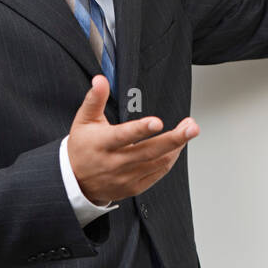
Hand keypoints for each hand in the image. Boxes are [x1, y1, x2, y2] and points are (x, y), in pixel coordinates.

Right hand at [67, 75, 199, 204]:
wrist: (76, 182)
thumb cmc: (82, 147)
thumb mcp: (84, 120)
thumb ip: (95, 99)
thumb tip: (100, 80)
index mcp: (102, 144)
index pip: (123, 136)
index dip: (140, 130)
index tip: (158, 122)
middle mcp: (115, 163)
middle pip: (148, 152)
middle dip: (174, 139)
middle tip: (191, 127)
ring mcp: (125, 177)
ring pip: (157, 163)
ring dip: (176, 146)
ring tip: (189, 130)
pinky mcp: (134, 187)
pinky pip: (158, 174)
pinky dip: (170, 159)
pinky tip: (177, 146)